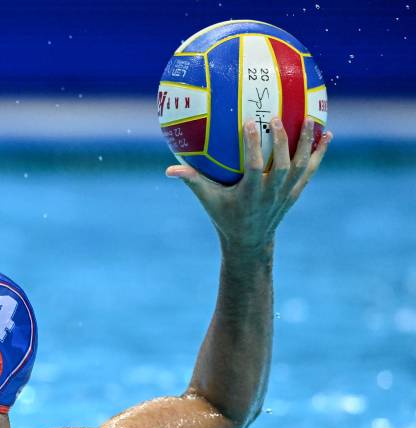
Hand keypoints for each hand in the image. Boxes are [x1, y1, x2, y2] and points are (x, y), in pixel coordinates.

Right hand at [166, 117, 331, 252]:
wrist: (250, 241)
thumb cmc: (225, 217)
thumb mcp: (207, 201)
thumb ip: (192, 182)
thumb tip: (169, 169)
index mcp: (250, 194)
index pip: (254, 167)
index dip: (253, 146)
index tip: (250, 124)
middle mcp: (271, 193)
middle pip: (283, 165)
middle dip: (282, 141)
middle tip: (277, 117)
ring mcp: (286, 193)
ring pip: (302, 166)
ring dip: (308, 144)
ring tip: (312, 120)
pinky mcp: (295, 192)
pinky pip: (311, 171)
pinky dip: (320, 154)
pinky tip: (327, 135)